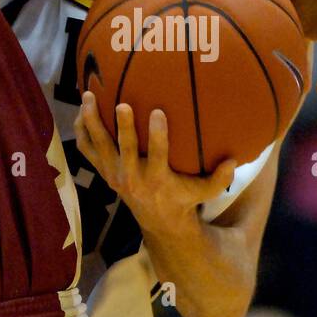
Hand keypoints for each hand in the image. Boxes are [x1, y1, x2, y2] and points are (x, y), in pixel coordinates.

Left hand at [75, 94, 236, 235]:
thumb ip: (220, 178)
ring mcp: (114, 174)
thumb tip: (235, 160)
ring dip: (92, 121)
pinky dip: (81, 130)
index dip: (157, 135)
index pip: (158, 156)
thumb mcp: (204, 191)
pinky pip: (86, 149)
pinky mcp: (103, 171)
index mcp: (157, 179)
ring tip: (89, 96)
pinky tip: (80, 110)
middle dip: (122, 127)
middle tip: (120, 102)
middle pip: (124, 149)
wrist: (157, 220)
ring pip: (99, 145)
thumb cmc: (183, 198)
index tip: (157, 112)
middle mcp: (133, 177)